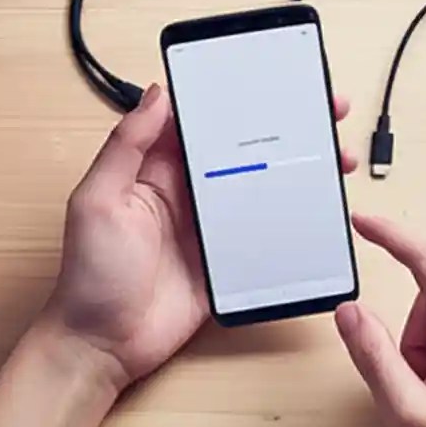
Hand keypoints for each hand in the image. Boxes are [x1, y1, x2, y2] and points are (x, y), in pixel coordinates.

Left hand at [47, 83, 355, 387]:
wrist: (104, 347)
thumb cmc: (88, 276)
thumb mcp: (96, 201)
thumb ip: (127, 147)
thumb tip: (156, 95)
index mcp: (156, 168)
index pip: (202, 120)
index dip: (236, 97)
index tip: (272, 79)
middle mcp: (189, 191)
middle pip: (244, 149)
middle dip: (284, 127)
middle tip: (325, 111)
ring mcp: (211, 225)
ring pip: (263, 185)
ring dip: (298, 169)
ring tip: (337, 156)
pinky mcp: (229, 258)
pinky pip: (266, 229)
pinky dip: (294, 216)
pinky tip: (322, 207)